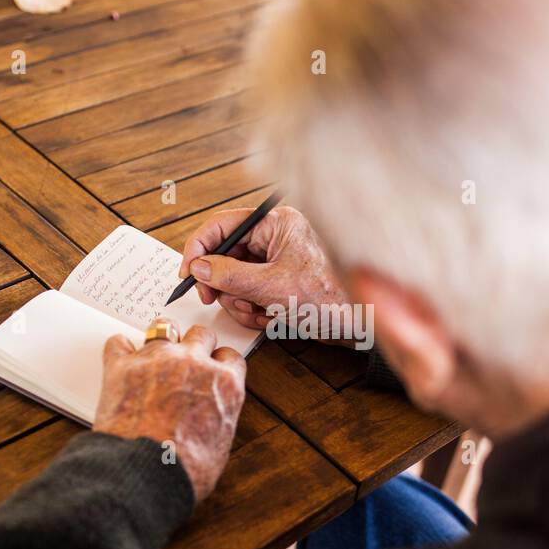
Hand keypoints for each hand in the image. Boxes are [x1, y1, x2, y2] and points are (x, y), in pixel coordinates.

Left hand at [93, 324, 245, 502]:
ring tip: (155, 351)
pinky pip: (118, 343)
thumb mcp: (220, 444)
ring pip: (163, 327)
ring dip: (161, 337)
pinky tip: (121, 358)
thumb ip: (217, 417)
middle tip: (188, 356)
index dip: (221, 362)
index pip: (231, 357)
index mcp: (224, 384)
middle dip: (196, 343)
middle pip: (200, 334)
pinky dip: (119, 350)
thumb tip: (207, 421)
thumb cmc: (185, 468)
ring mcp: (157, 360)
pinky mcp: (122, 366)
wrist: (146, 471)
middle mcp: (193, 363)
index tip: (215, 367)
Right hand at [178, 205, 349, 335]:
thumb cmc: (331, 299)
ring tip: (259, 314)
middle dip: (225, 285)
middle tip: (215, 300)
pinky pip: (251, 295)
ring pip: (236, 280)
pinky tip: (270, 319)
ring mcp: (278, 262)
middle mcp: (276, 237)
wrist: (360, 326)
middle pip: (226, 257)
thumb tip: (198, 268)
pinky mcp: (281, 283)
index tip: (187, 274)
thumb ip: (229, 276)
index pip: (223, 226)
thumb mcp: (271, 288)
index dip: (199, 249)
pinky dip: (253, 311)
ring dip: (240, 302)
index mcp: (277, 223)